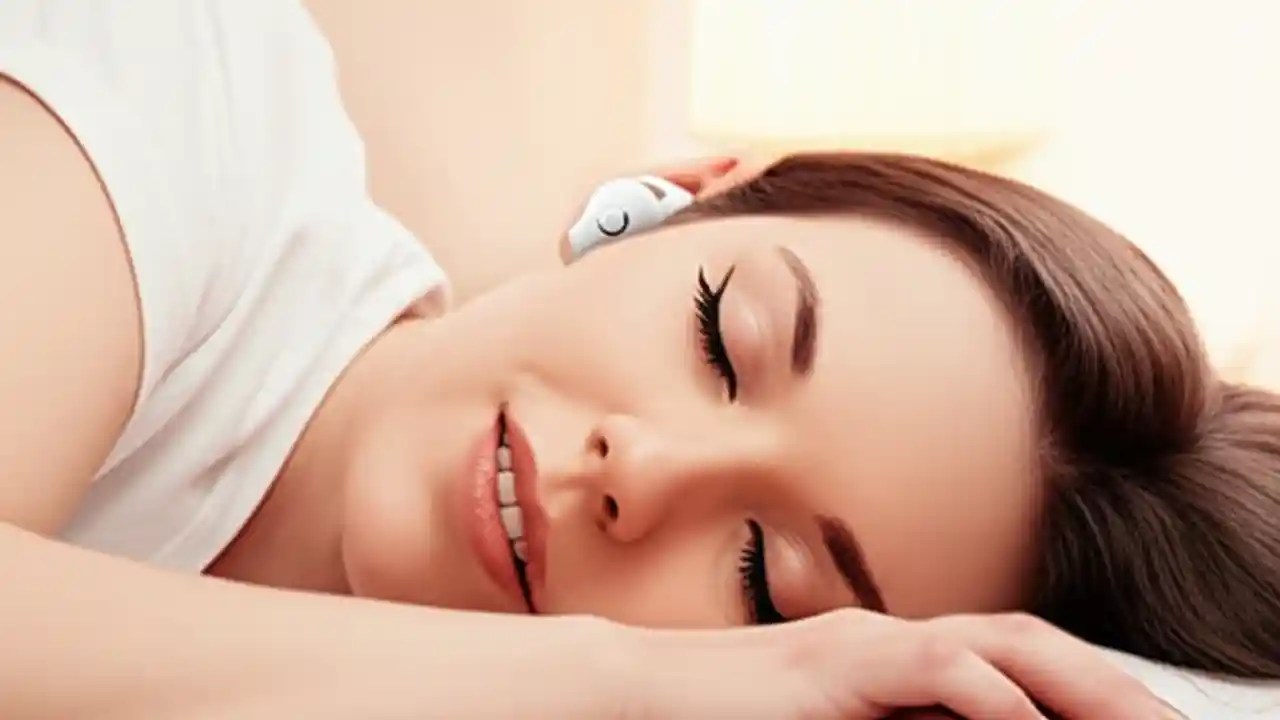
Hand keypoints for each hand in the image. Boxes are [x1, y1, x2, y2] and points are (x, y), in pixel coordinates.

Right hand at [614, 609, 1178, 718]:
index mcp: (895, 659)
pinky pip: (935, 667)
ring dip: (1083, 685)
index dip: (1086, 689)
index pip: (1013, 661)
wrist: (636, 691)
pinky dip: (995, 697)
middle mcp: (892, 639)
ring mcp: (865, 644)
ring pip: (1004, 644)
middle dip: (1112, 688)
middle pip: (1031, 645)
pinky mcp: (835, 663)